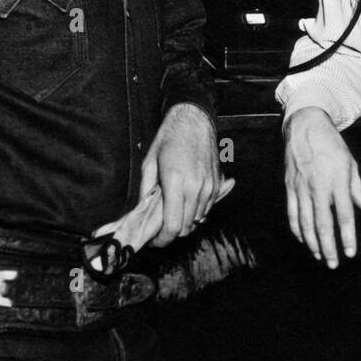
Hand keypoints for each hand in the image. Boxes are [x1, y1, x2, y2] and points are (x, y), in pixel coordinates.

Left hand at [141, 103, 225, 246]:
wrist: (193, 120)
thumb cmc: (169, 139)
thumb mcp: (150, 163)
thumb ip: (146, 191)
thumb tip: (143, 213)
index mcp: (176, 183)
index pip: (172, 226)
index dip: (162, 239)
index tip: (154, 240)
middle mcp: (196, 188)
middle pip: (186, 228)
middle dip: (171, 232)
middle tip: (159, 227)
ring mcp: (209, 187)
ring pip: (197, 220)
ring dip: (184, 221)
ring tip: (172, 210)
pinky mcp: (216, 185)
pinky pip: (206, 209)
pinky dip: (195, 211)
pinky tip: (185, 200)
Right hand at [284, 107, 360, 267]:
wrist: (305, 126)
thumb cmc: (332, 145)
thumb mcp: (350, 164)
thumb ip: (358, 190)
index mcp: (337, 181)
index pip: (344, 215)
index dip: (348, 236)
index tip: (350, 253)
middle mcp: (318, 186)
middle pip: (323, 224)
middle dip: (329, 247)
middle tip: (334, 264)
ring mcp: (301, 187)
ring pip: (305, 222)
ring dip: (312, 242)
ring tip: (320, 256)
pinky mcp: (289, 186)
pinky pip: (292, 213)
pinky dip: (297, 229)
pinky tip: (303, 239)